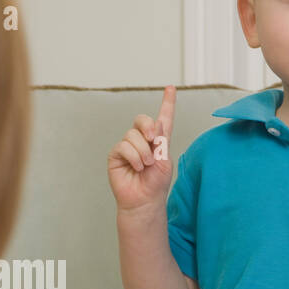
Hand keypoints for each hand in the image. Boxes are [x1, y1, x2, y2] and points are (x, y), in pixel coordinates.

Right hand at [107, 85, 176, 212]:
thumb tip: (155, 122)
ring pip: (133, 134)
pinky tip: (137, 167)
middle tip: (153, 139)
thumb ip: (161, 141)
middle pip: (142, 119)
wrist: (144, 201)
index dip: (167, 103)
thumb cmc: (156, 183)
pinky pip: (123, 146)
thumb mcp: (165, 161)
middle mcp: (141, 140)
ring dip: (143, 151)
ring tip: (146, 165)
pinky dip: (134, 156)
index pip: (163, 118)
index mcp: (158, 140)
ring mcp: (127, 147)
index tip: (171, 88)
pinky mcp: (116, 155)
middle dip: (148, 125)